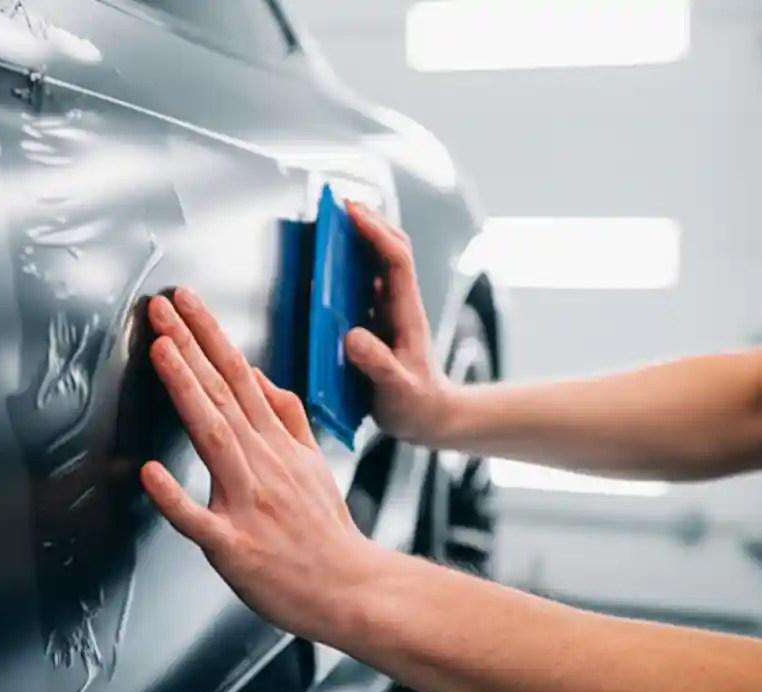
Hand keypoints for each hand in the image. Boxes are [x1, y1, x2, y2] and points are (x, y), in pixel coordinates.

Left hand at [141, 288, 385, 643]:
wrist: (350, 589)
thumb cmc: (324, 530)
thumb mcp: (312, 462)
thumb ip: (286, 416)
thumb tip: (258, 376)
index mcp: (277, 443)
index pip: (240, 375)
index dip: (210, 335)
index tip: (185, 302)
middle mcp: (263, 463)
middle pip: (223, 393)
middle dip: (190, 345)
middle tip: (161, 307)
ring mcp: (248, 503)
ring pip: (214, 437)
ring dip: (187, 392)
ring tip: (161, 353)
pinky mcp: (234, 545)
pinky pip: (199, 519)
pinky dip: (175, 496)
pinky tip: (151, 472)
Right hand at [344, 201, 458, 445]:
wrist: (430, 417)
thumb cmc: (415, 404)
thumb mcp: (396, 389)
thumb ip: (377, 365)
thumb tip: (352, 337)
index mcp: (406, 314)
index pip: (395, 260)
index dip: (375, 233)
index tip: (351, 212)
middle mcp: (400, 305)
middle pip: (392, 249)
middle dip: (370, 222)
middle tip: (339, 204)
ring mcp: (390, 310)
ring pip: (380, 261)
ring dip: (361, 237)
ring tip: (334, 221)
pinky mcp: (379, 320)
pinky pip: (367, 281)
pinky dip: (352, 262)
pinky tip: (331, 261)